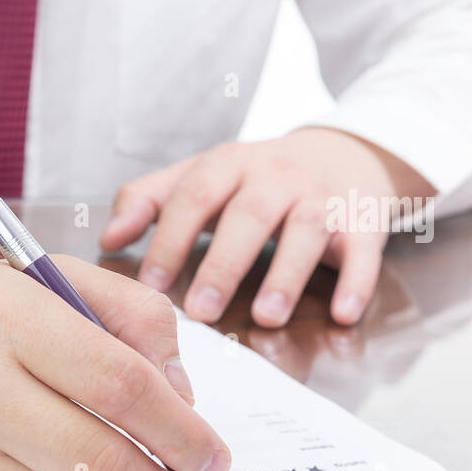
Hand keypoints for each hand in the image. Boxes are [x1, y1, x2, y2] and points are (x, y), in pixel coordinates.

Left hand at [99, 128, 436, 326]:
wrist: (342, 153)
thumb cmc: (254, 178)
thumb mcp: (201, 177)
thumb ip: (149, 201)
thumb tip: (107, 237)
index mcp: (228, 165)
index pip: (193, 198)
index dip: (170, 239)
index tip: (150, 285)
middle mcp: (275, 176)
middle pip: (249, 215)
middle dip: (224, 263)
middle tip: (202, 311)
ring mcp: (322, 196)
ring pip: (306, 231)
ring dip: (287, 275)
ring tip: (267, 317)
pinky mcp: (364, 219)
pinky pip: (364, 249)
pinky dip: (357, 281)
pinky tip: (344, 313)